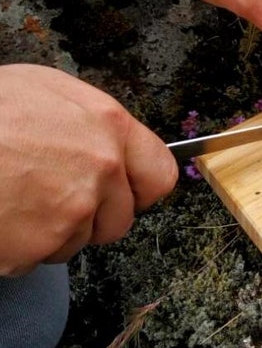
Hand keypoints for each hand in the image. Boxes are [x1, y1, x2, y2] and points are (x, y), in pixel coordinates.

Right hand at [0, 64, 177, 274]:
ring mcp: (72, 212)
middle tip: (51, 196)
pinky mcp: (37, 246)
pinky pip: (38, 258)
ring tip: (16, 197)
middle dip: (92, 216)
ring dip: (53, 231)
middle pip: (119, 219)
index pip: (160, 175)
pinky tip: (2, 216)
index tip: (127, 193)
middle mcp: (102, 171)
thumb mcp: (48, 88)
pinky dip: (19, 248)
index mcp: (110, 127)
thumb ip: (93, 121)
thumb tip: (113, 145)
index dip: (141, 189)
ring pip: (78, 241)